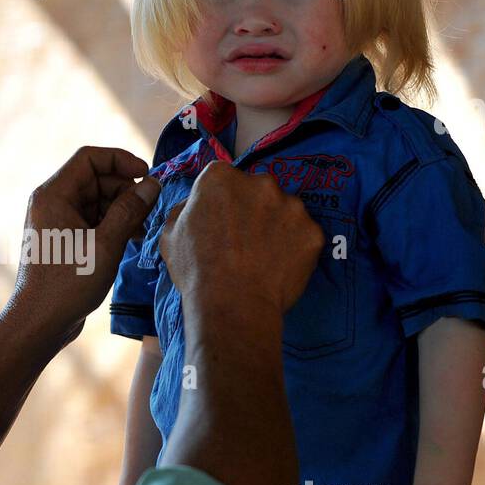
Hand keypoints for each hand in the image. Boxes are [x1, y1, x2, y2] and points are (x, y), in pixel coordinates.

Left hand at [5, 146, 159, 345]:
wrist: (39, 322)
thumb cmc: (67, 284)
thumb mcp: (106, 245)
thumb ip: (130, 210)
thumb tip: (152, 185)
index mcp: (53, 195)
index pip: (90, 158)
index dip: (121, 160)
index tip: (148, 175)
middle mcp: (51, 202)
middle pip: (95, 178)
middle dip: (125, 189)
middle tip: (149, 209)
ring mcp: (56, 221)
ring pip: (97, 200)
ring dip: (122, 209)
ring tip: (143, 229)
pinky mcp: (64, 240)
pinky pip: (92, 219)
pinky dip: (113, 224)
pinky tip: (131, 240)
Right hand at [158, 161, 322, 317]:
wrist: (233, 306)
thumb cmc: (196, 271)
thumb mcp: (170, 234)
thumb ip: (185, 209)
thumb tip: (195, 205)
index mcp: (220, 178)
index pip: (222, 179)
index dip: (221, 202)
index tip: (220, 222)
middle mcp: (260, 182)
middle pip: (257, 189)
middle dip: (252, 209)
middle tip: (242, 241)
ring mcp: (291, 206)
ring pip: (284, 210)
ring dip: (277, 226)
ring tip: (262, 257)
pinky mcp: (313, 231)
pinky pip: (304, 236)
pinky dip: (295, 248)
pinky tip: (279, 267)